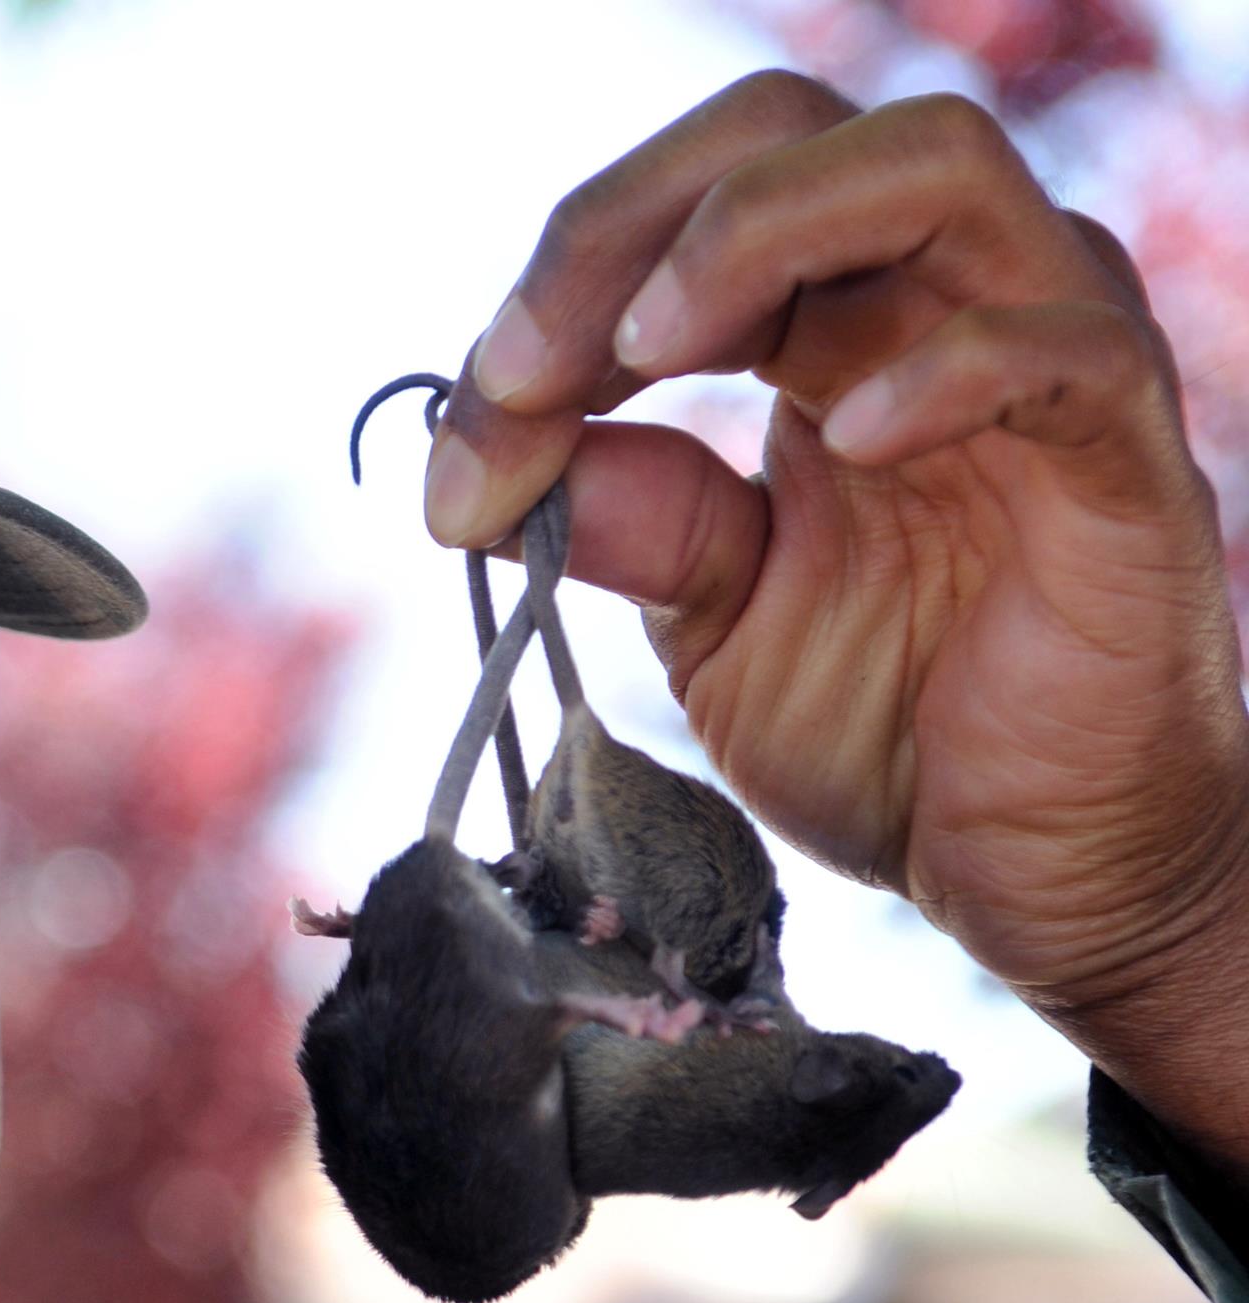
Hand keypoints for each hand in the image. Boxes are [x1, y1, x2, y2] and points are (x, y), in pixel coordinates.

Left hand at [430, 70, 1248, 1168]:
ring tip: (646, 351)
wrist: (1031, 871)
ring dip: (756, 235)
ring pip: (935, 165)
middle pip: (791, 133)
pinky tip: (846, 440)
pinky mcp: (1123, 461)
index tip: (478, 406)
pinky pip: (1059, 349)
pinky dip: (945, 367)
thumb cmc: (888, 731)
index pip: (694, 203)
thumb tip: (482, 458)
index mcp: (830, 334)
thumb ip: (628, 519)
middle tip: (523, 365)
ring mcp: (1041, 365)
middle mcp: (937, 308)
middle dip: (628, 224)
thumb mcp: (713, 622)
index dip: (568, 276)